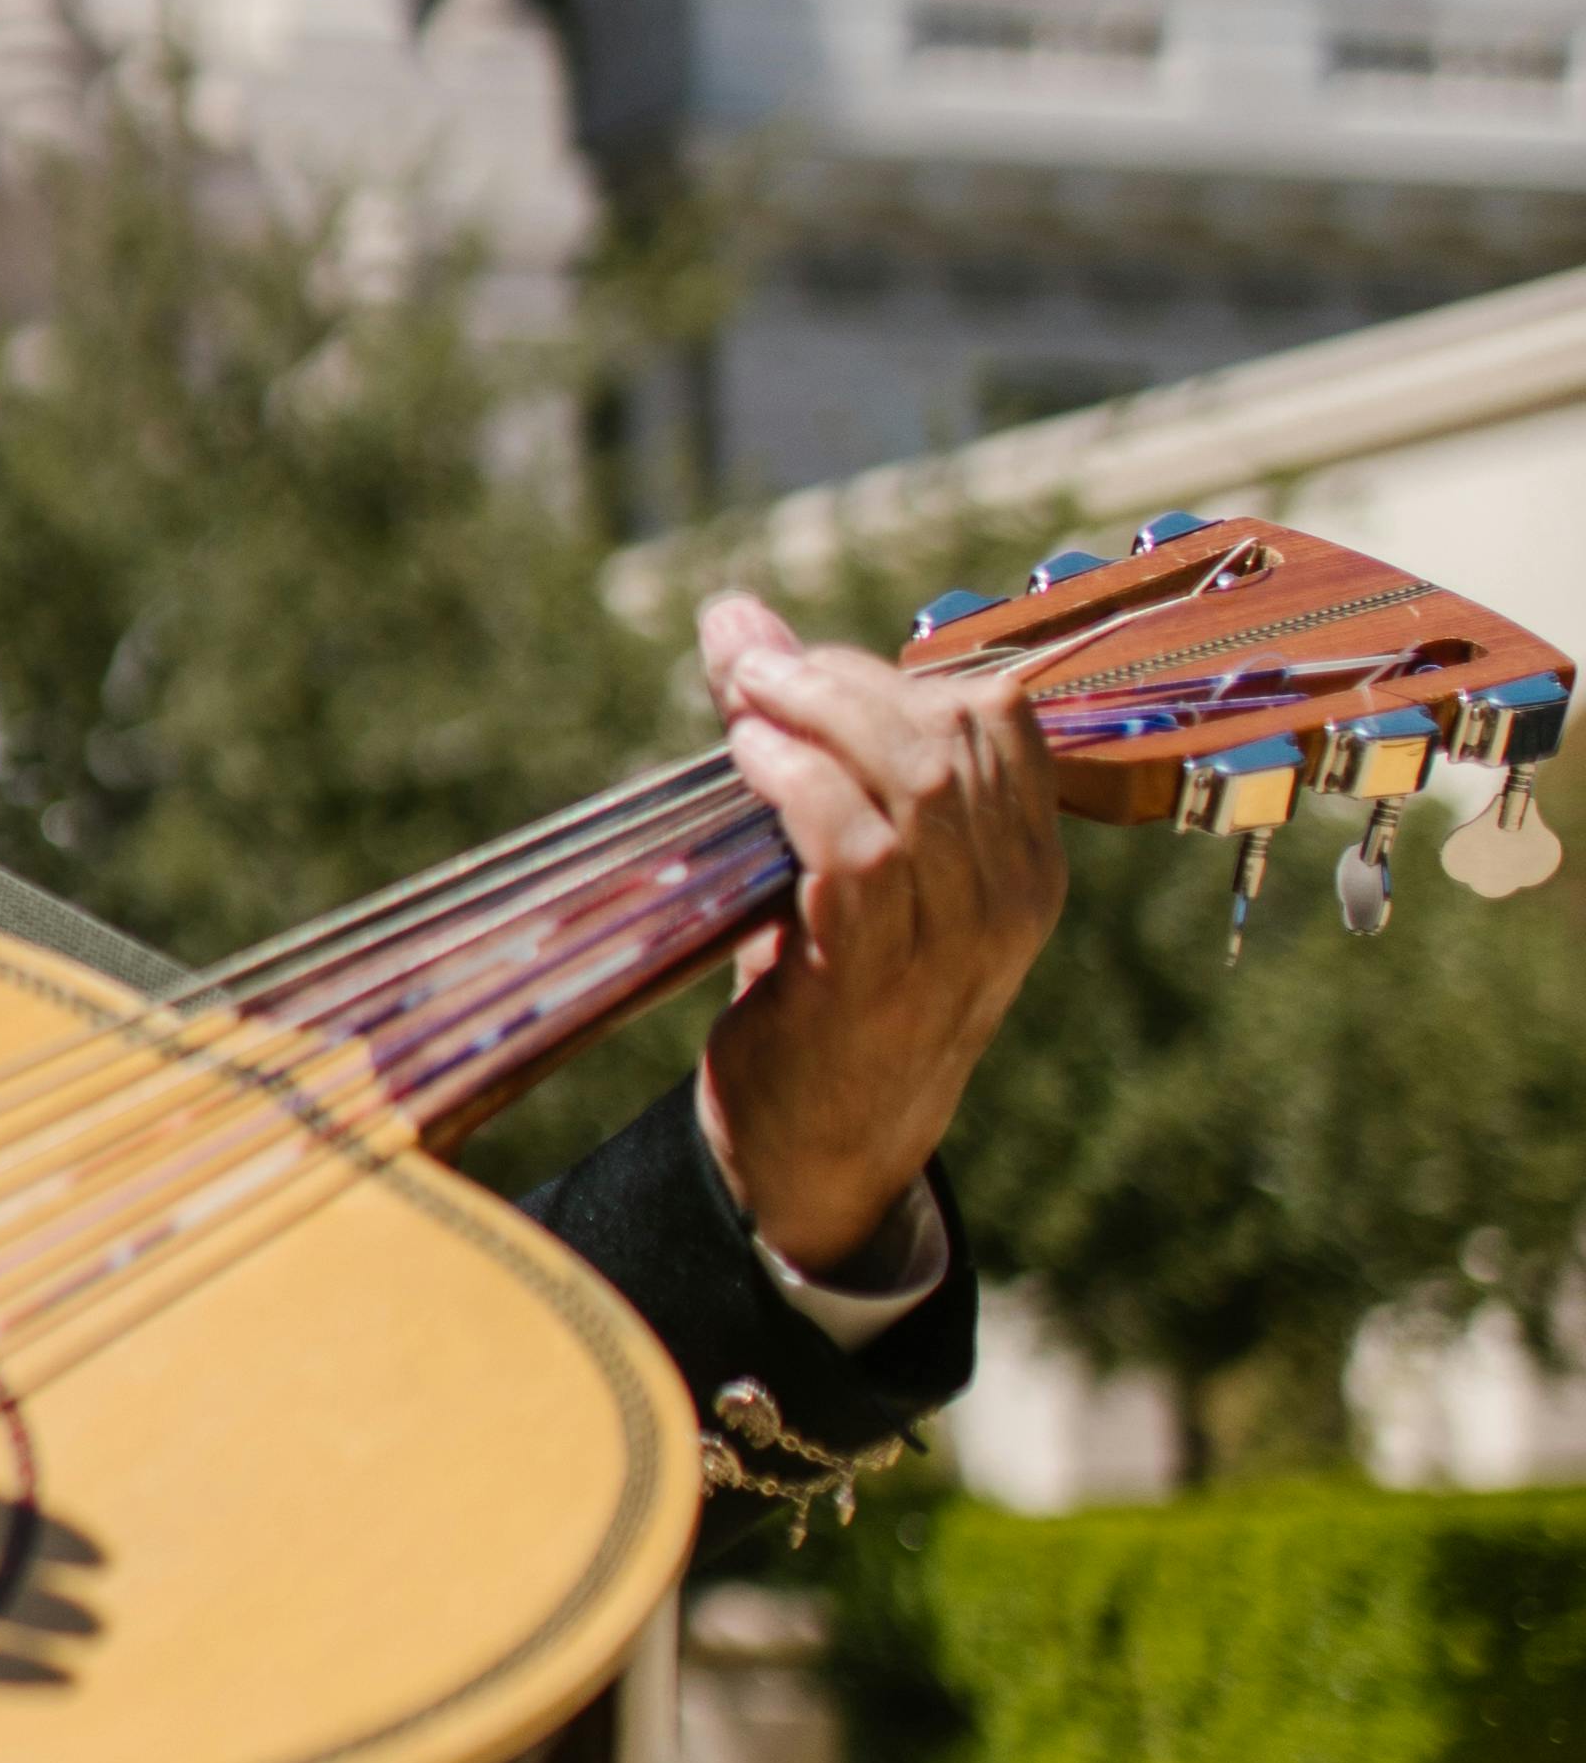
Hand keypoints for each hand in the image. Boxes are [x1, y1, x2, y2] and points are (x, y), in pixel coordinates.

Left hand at [694, 589, 1062, 1273]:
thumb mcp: (844, 859)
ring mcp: (954, 939)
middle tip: (752, 669)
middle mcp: (1011, 895)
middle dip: (844, 678)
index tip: (806, 668)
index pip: (999, 718)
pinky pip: (856, 848)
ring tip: (741, 703)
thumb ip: (805, 741)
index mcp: (1026, 862)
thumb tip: (735, 615)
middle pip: (951, 733)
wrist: (817, 1148)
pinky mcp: (878, 972)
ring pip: (911, 778)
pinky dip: (798, 784)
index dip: (897, 672)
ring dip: (814, 716)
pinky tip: (748, 763)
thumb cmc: (828, 985)